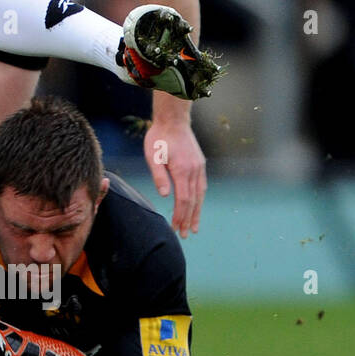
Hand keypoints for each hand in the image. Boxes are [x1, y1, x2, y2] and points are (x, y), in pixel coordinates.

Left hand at [144, 115, 205, 236]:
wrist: (173, 120)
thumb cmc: (159, 137)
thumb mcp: (152, 156)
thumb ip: (159, 176)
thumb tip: (164, 196)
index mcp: (182, 171)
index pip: (183, 200)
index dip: (180, 216)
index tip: (176, 228)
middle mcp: (194, 171)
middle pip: (193, 201)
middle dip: (189, 219)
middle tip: (185, 235)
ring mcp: (199, 168)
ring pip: (200, 195)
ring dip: (196, 212)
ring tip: (194, 227)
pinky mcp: (200, 164)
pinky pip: (202, 186)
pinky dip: (200, 199)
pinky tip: (197, 206)